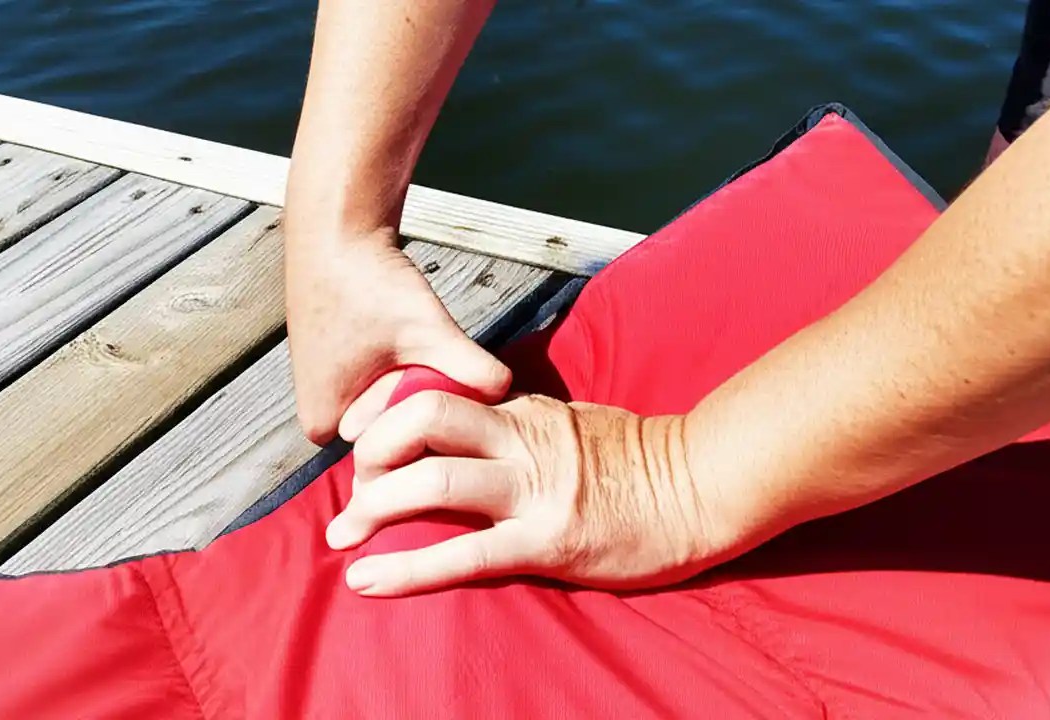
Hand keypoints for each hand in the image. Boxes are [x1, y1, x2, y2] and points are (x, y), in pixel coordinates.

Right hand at [284, 231, 510, 443]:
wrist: (336, 229)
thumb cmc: (367, 282)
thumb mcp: (426, 330)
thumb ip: (470, 366)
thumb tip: (506, 391)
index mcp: (324, 423)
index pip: (389, 453)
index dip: (425, 430)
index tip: (449, 404)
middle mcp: (317, 414)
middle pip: (387, 431)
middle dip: (417, 407)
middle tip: (441, 372)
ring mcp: (320, 387)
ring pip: (384, 403)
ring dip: (410, 384)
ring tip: (422, 351)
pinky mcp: (331, 361)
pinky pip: (375, 382)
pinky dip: (398, 367)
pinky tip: (410, 341)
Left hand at [325, 391, 737, 595]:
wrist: (706, 486)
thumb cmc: (649, 461)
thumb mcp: (581, 423)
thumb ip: (532, 426)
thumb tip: (493, 433)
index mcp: (526, 412)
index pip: (439, 398)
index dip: (389, 419)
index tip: (364, 449)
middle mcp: (521, 442)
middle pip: (422, 422)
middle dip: (369, 454)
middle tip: (348, 493)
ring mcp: (533, 491)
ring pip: (432, 481)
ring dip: (374, 509)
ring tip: (342, 538)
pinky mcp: (547, 542)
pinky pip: (464, 554)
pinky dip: (408, 569)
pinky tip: (368, 581)